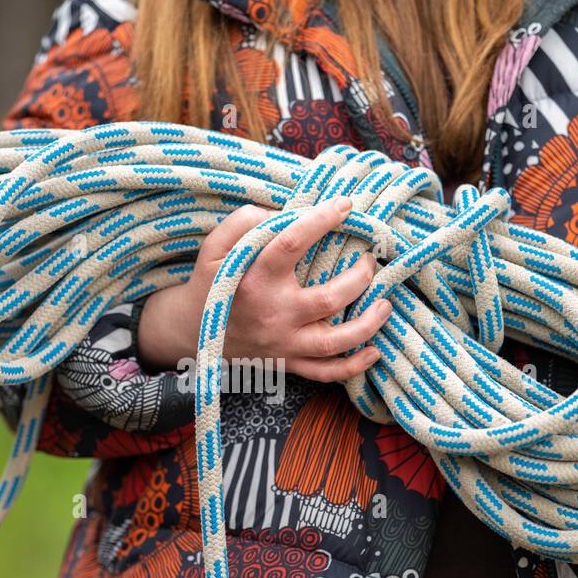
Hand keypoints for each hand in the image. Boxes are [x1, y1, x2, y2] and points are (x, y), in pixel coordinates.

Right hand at [137, 196, 391, 382]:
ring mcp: (283, 342)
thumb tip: (283, 212)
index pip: (292, 242)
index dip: (321, 220)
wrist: (191, 332)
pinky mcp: (287, 362)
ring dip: (367, 324)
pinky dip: (352, 368)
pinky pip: (324, 373)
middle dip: (359, 277)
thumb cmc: (210, 283)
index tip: (345, 205)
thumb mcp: (214, 247)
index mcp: (254, 278)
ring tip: (385, 304)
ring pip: (334, 341)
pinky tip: (374, 353)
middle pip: (328, 298)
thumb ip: (242, 222)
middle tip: (369, 259)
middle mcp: (273, 312)